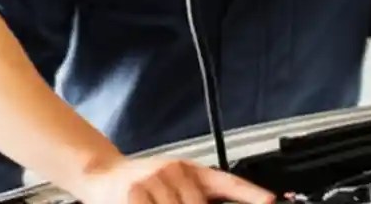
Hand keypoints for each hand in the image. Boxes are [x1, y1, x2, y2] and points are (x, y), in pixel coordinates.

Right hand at [74, 156, 274, 203]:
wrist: (102, 175)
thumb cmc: (141, 184)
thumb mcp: (175, 182)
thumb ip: (198, 193)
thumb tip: (226, 200)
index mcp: (190, 169)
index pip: (227, 182)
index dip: (250, 193)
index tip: (268, 200)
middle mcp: (175, 170)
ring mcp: (155, 181)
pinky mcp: (135, 194)